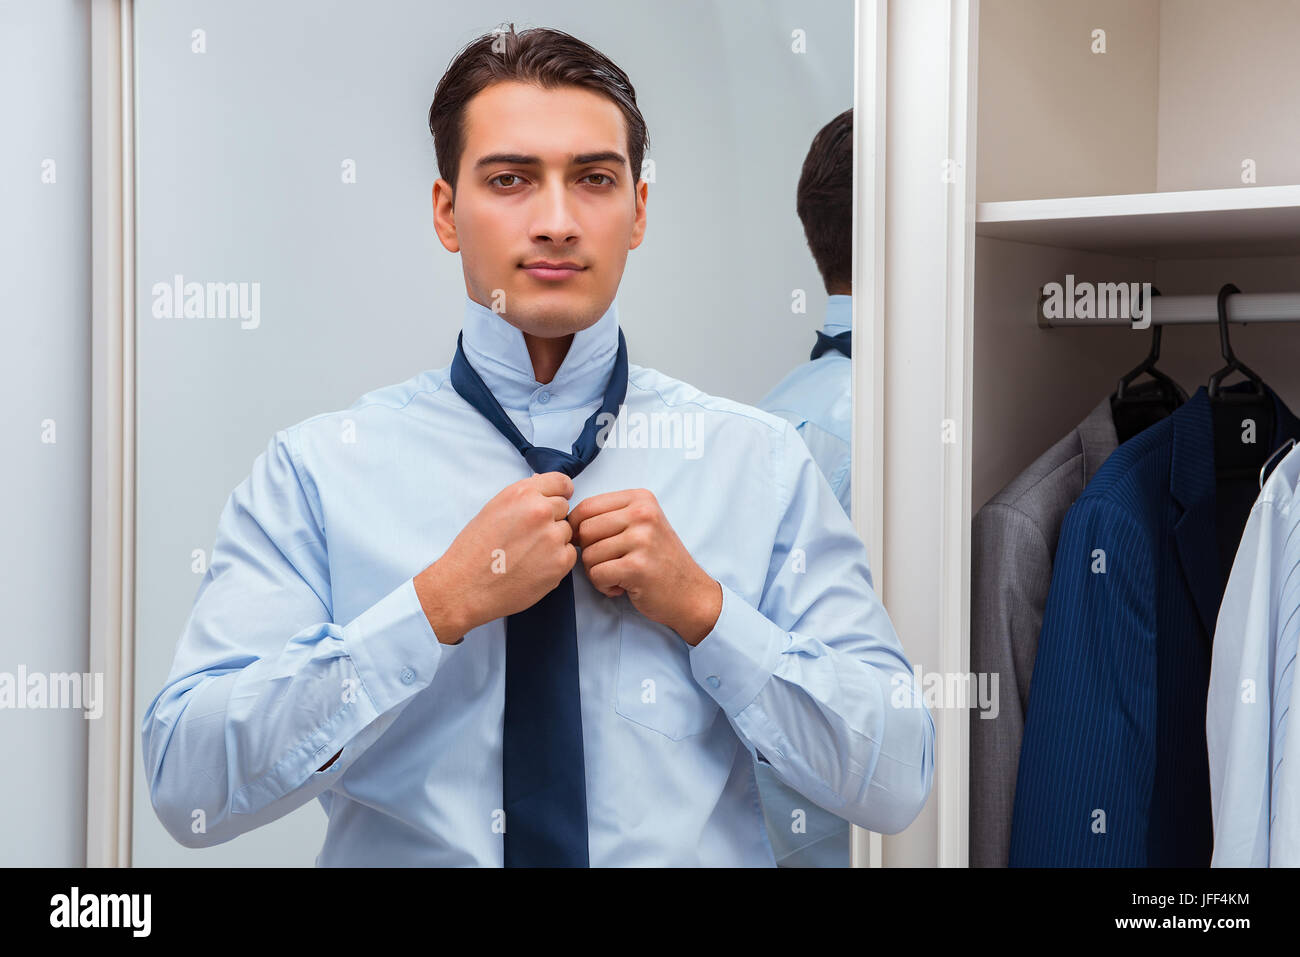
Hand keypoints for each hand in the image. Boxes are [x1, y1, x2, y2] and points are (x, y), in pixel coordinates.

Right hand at [414, 472, 576, 642]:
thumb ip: (523, 498)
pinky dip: (557, 561)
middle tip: (527, 537)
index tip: (554, 503)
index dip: (560, 493)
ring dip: (554, 541)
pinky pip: (570, 554)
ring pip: (567, 532)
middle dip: (551, 520)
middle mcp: (540, 511)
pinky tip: (534, 567)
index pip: (562, 483)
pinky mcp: (560, 562)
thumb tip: (545, 489)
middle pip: (563, 508)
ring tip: (527, 554)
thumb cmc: (474, 550)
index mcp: (522, 494)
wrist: (466, 587)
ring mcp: (552, 537)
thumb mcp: (493, 509)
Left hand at [567, 488, 721, 645]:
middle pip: (584, 530)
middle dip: (588, 552)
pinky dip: (603, 586)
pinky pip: (596, 574)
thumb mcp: (642, 525)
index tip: (591, 544)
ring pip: (588, 554)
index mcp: (641, 498)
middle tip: (608, 563)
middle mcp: (643, 514)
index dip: (578, 528)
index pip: (587, 506)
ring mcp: (642, 539)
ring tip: (617, 575)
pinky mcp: (638, 566)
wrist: (690, 593)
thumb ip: (610, 516)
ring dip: (596, 572)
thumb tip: (567, 522)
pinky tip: (620, 587)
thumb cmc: (659, 560)